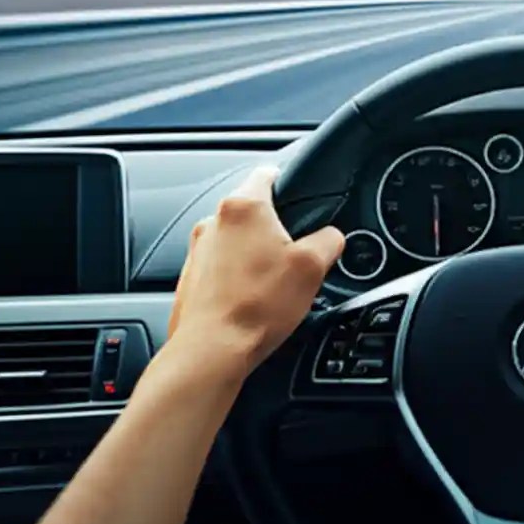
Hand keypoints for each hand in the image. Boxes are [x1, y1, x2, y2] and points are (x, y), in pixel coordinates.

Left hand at [165, 165, 344, 382]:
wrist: (213, 349)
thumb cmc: (256, 307)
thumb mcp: (313, 267)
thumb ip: (330, 240)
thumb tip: (332, 238)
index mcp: (244, 206)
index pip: (269, 173)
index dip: (289, 181)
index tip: (299, 194)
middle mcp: (214, 222)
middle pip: (254, 211)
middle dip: (276, 229)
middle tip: (297, 257)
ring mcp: (198, 250)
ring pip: (238, 241)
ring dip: (256, 255)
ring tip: (274, 286)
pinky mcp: (191, 278)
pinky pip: (222, 268)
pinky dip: (239, 278)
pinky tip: (254, 301)